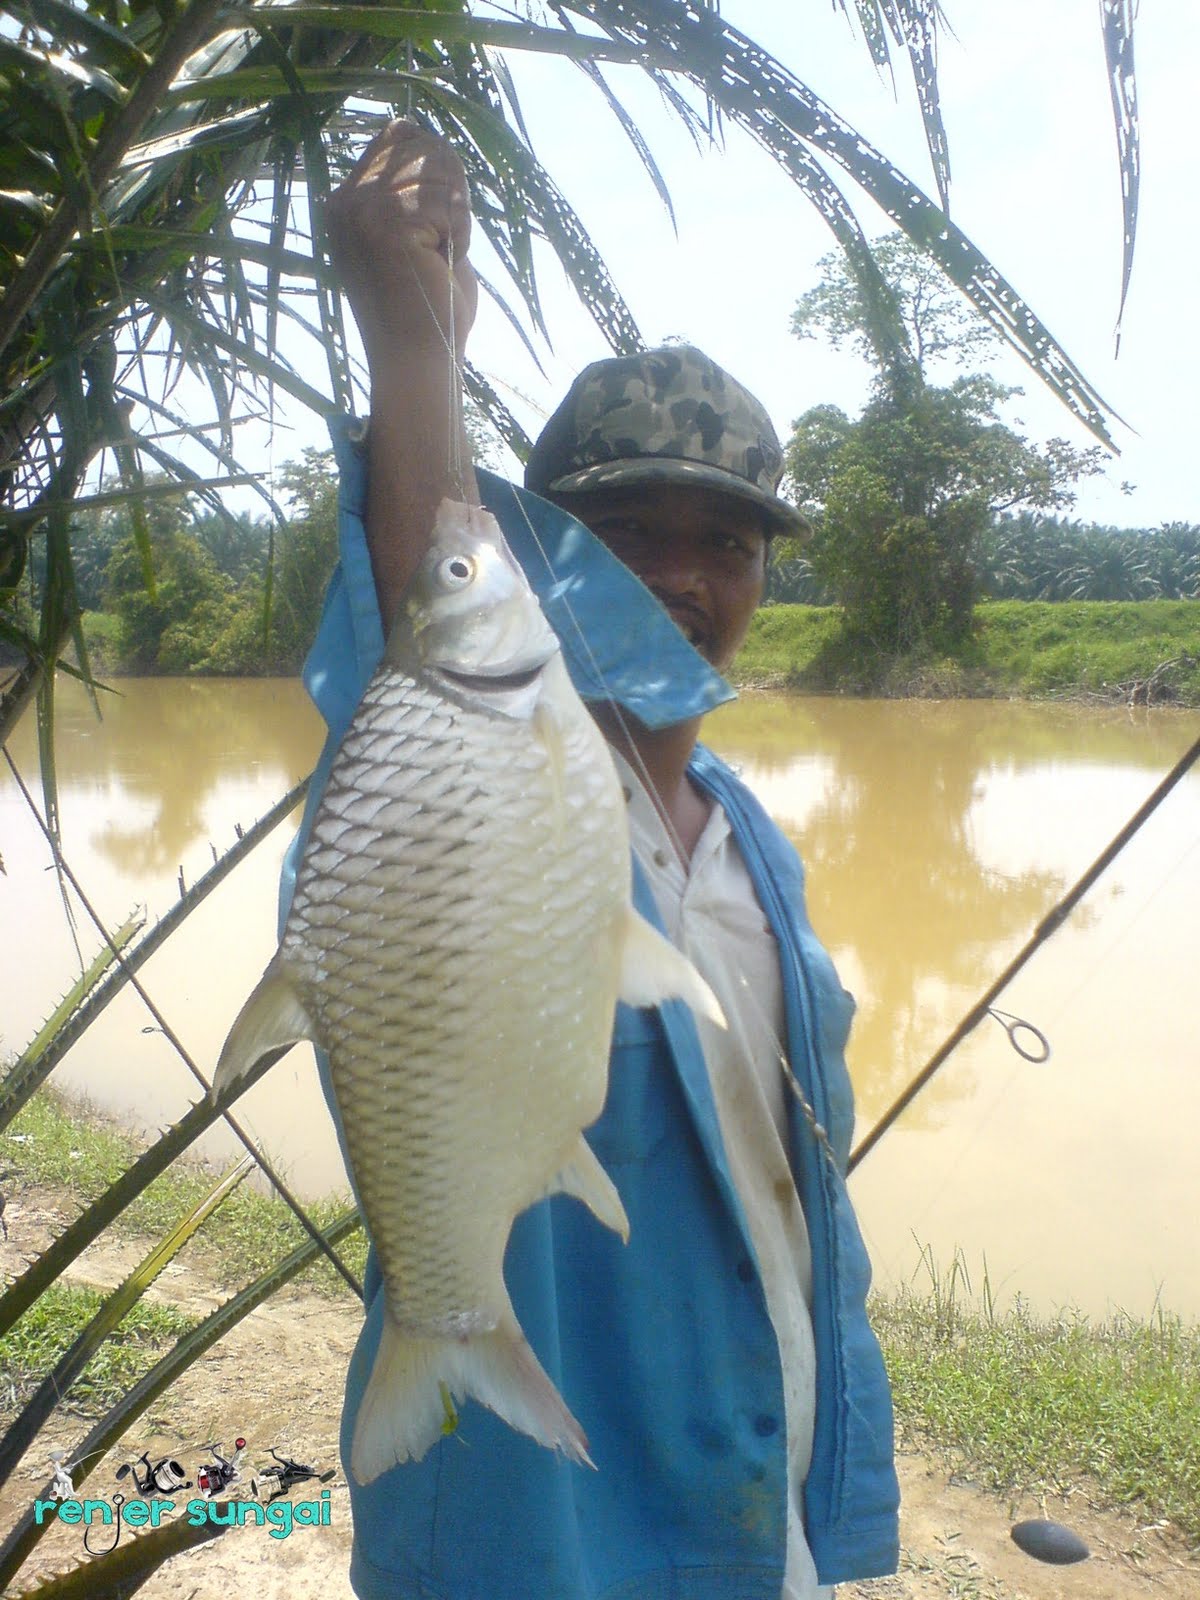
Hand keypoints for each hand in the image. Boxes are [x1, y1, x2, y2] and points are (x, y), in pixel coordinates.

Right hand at [326, 120, 478, 363]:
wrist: (417, 363)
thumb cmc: (427, 312)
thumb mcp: (419, 237)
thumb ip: (417, 189)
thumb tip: (418, 131)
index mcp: (345, 204)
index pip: (398, 135)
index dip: (435, 172)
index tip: (431, 231)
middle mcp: (346, 201)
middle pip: (422, 145)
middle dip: (448, 195)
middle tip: (435, 251)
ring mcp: (362, 210)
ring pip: (440, 171)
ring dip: (455, 220)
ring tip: (435, 263)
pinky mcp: (388, 225)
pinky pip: (450, 201)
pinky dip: (459, 235)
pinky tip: (439, 267)